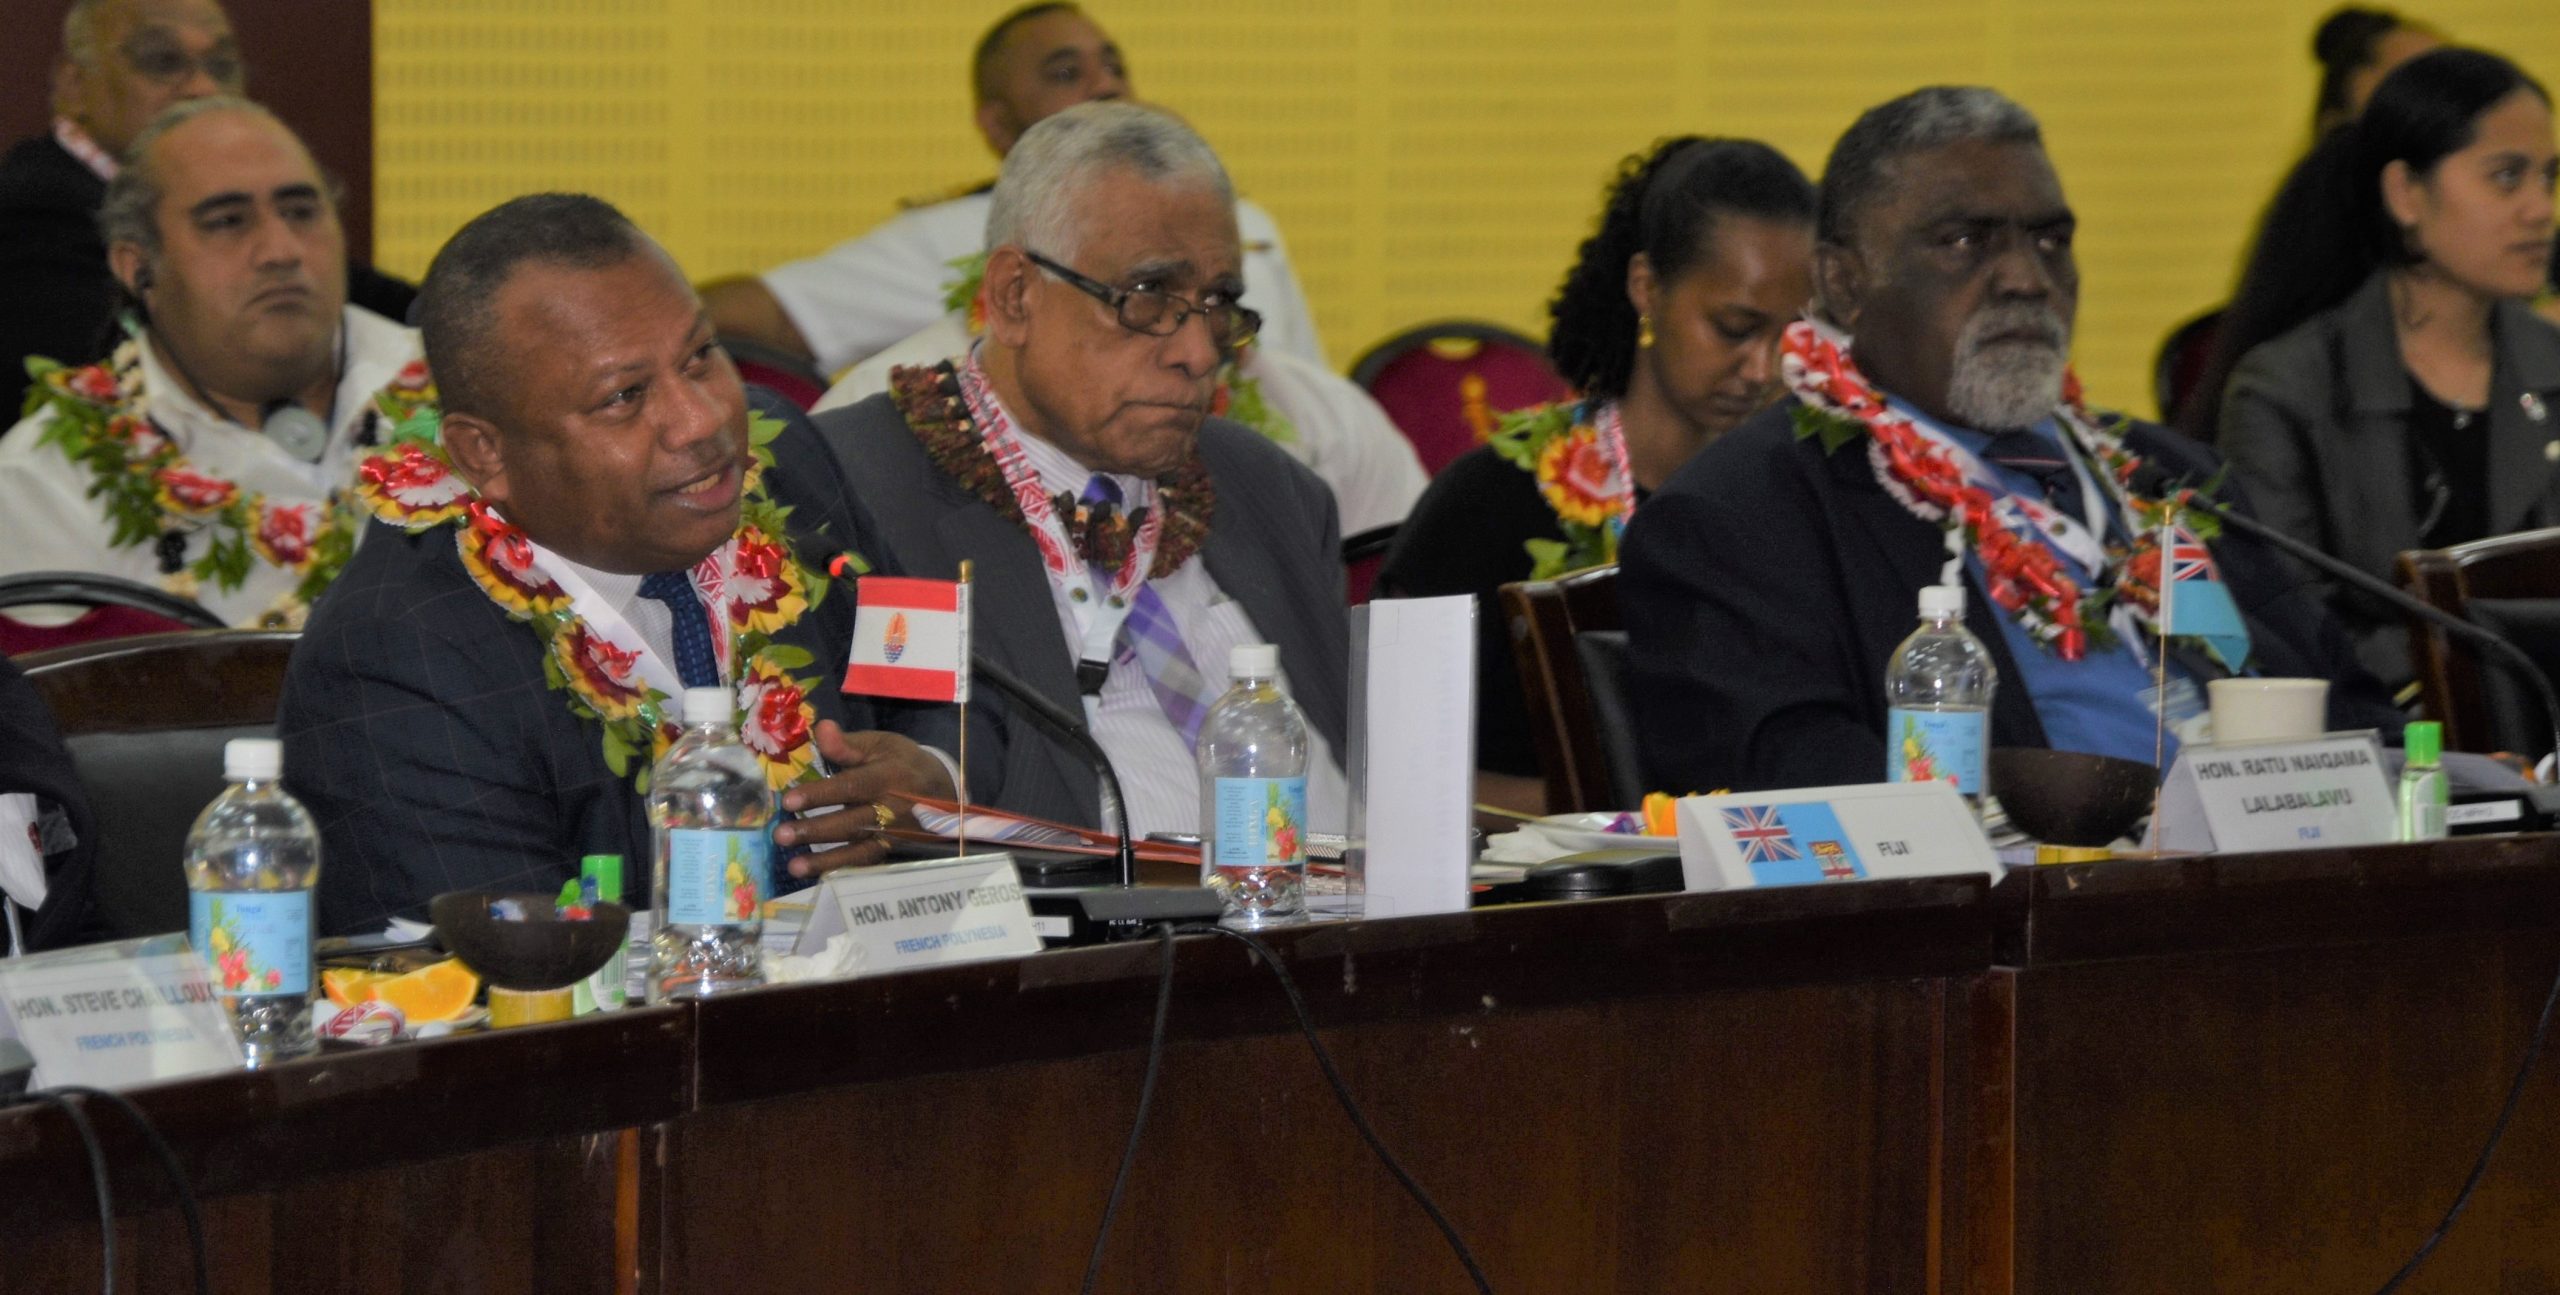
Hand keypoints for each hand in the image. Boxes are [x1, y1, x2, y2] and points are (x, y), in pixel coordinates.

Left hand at [772, 721, 955, 877]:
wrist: (942, 791)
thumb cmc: (902, 763)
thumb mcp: (881, 745)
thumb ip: (848, 744)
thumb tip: (821, 728)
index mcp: (889, 777)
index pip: (851, 786)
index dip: (820, 794)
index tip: (789, 801)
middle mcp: (893, 809)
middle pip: (852, 823)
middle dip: (816, 830)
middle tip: (781, 835)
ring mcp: (895, 835)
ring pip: (859, 850)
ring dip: (826, 860)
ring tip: (794, 866)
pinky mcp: (893, 851)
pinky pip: (867, 863)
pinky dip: (843, 870)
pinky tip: (817, 875)